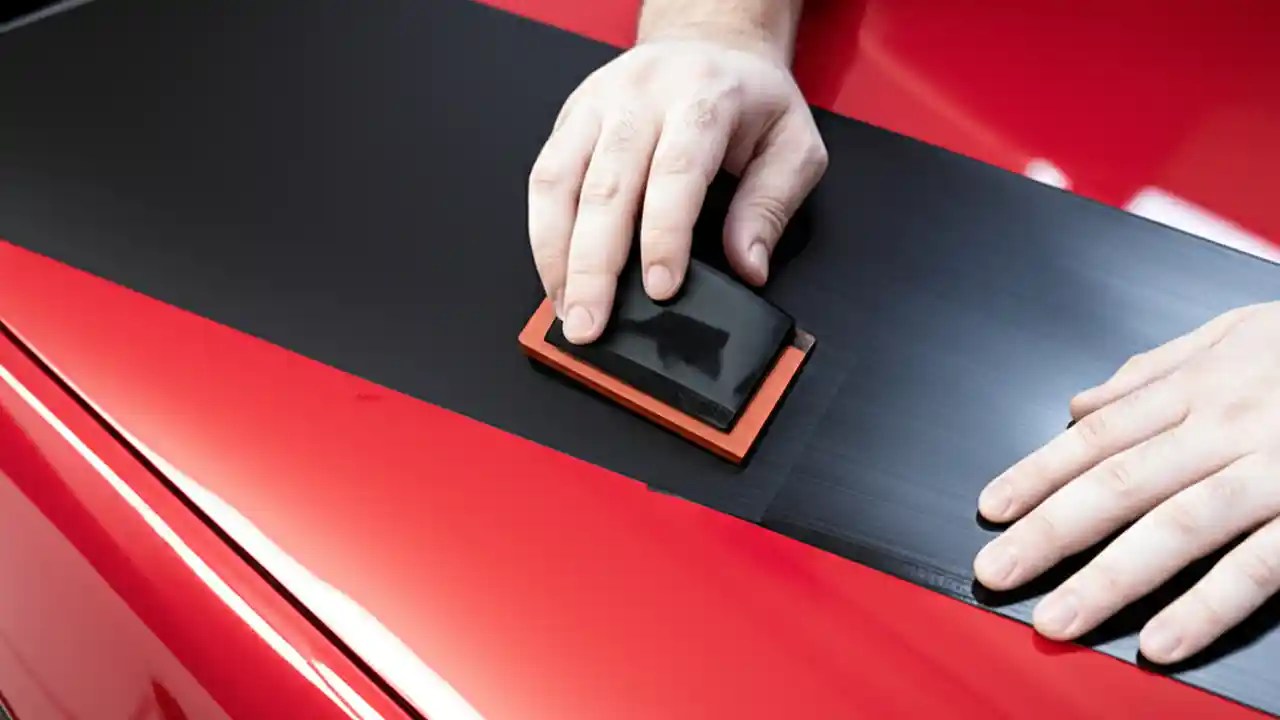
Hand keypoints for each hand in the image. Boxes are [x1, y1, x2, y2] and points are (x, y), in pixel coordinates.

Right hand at [527, 39, 826, 343]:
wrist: (711, 41)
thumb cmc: (750, 98)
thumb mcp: (793, 144)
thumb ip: (772, 205)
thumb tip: (749, 265)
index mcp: (703, 99)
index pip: (675, 172)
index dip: (663, 235)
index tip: (660, 289)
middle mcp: (641, 96)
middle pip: (606, 186)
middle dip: (594, 265)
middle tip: (590, 323)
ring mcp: (597, 104)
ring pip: (559, 181)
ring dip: (556, 254)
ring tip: (564, 308)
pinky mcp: (570, 118)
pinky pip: (543, 177)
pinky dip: (542, 232)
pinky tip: (553, 274)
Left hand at [974, 301, 1279, 663]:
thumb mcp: (1239, 332)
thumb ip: (1158, 369)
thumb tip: (1081, 404)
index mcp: (1201, 387)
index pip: (1098, 437)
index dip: (1036, 474)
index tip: (991, 510)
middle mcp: (1227, 426)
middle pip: (1118, 484)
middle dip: (1049, 534)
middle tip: (995, 574)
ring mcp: (1275, 470)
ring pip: (1176, 526)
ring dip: (1109, 578)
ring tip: (1055, 619)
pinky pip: (1260, 564)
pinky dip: (1208, 606)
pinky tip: (1161, 641)